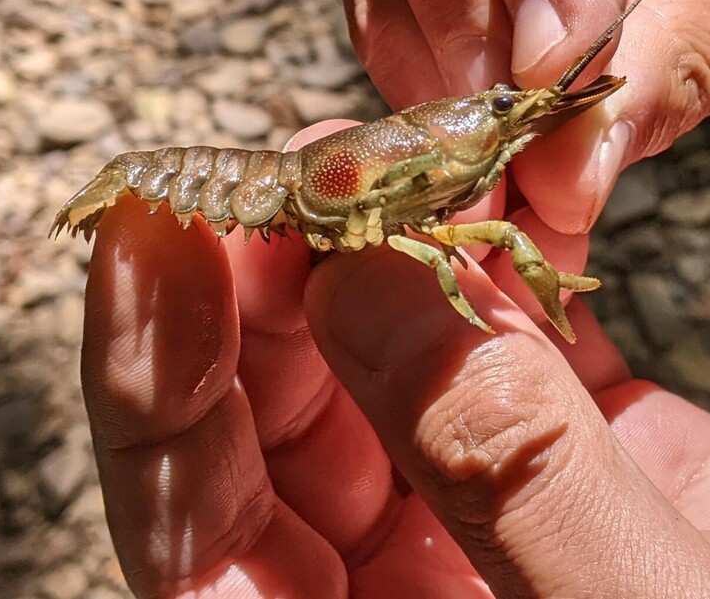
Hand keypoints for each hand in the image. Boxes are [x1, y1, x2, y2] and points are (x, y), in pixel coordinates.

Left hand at [82, 193, 709, 597]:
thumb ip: (496, 466)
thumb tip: (353, 285)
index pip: (188, 519)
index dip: (149, 371)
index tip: (154, 229)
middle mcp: (384, 589)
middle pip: (263, 423)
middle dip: (262, 281)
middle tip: (294, 162)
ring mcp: (469, 516)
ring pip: (367, 364)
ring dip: (366, 255)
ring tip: (386, 155)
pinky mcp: (561, 454)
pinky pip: (486, 343)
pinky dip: (480, 264)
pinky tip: (481, 197)